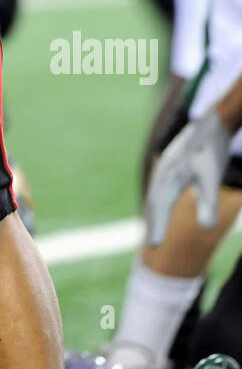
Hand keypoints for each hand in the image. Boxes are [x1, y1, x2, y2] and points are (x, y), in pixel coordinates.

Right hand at [145, 107, 232, 246]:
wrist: (215, 120)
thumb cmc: (213, 148)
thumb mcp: (213, 177)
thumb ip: (209, 202)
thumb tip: (207, 228)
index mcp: (170, 175)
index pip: (161, 207)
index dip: (158, 227)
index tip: (154, 247)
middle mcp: (164, 170)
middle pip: (155, 200)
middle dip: (154, 222)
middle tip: (153, 245)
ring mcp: (167, 165)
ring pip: (158, 192)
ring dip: (156, 211)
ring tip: (155, 227)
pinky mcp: (174, 162)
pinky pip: (163, 185)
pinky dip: (162, 198)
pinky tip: (166, 202)